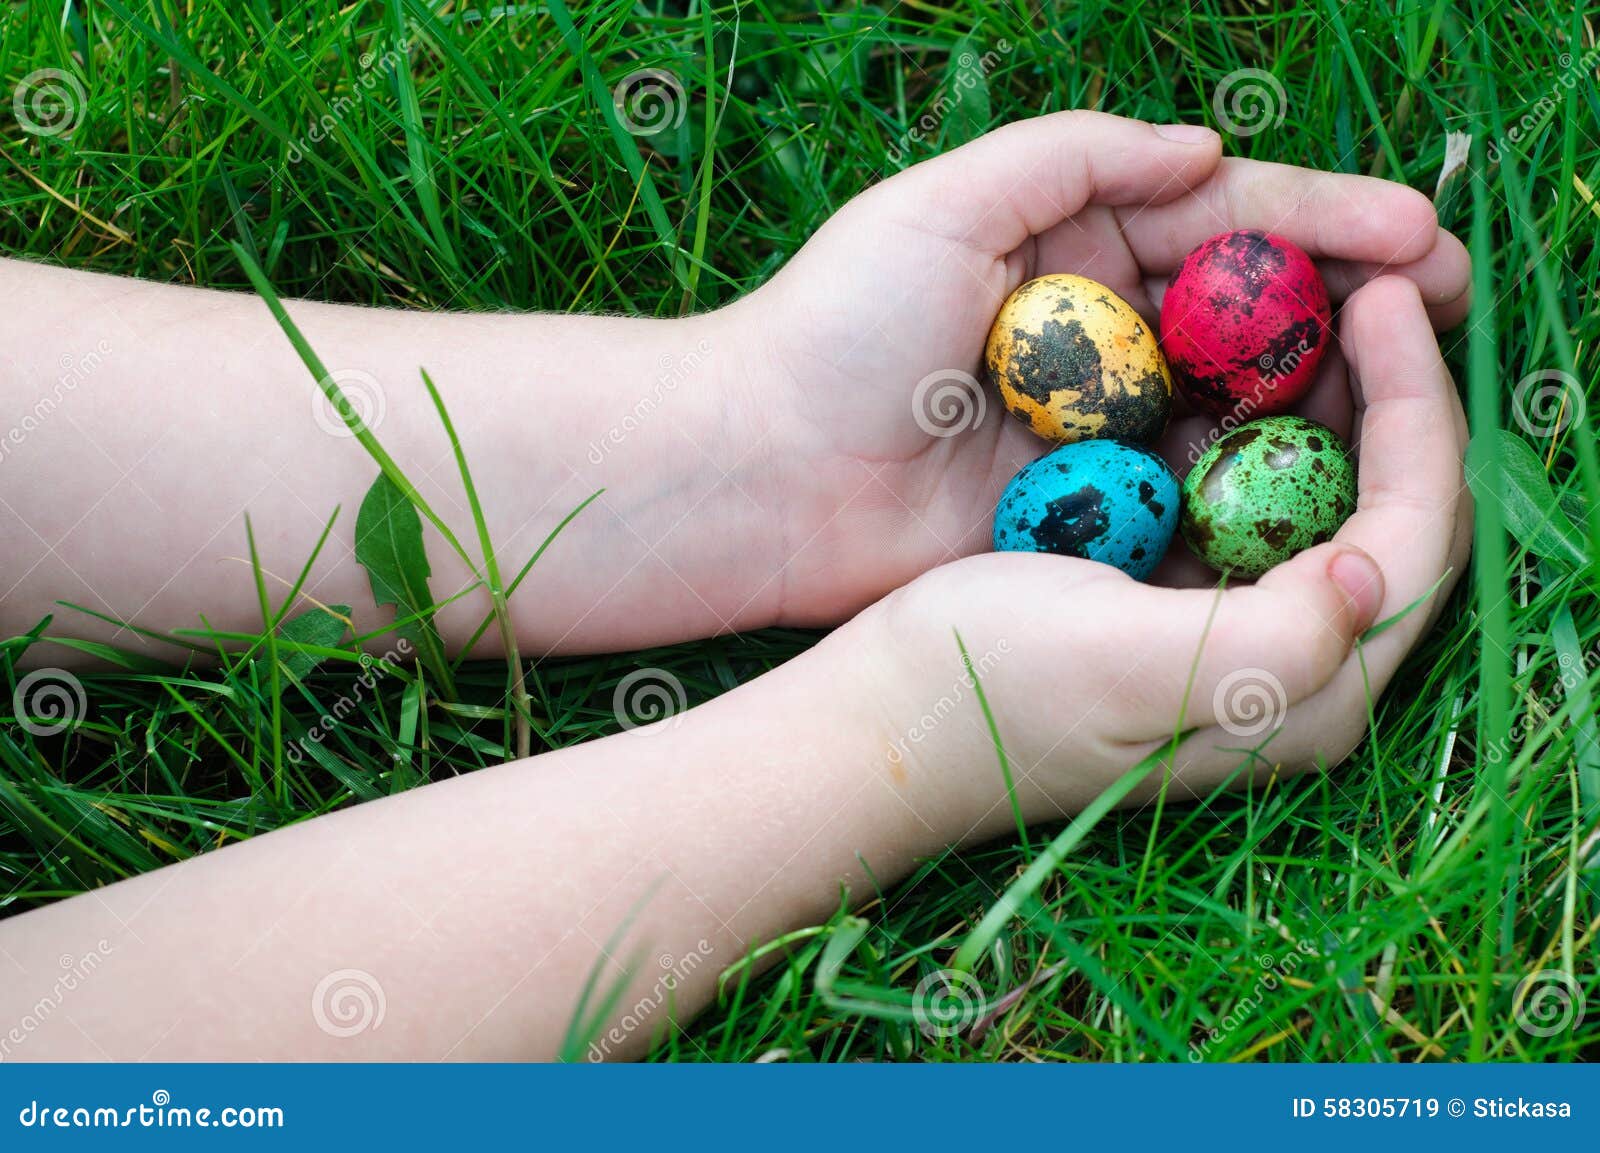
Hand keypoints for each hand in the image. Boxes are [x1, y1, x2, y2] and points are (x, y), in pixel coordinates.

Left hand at [724, 111, 1470, 623]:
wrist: (760, 476)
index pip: (1219, 219)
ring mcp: (1098, 428)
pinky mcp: (1086, 512)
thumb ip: (1072, 155)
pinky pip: (1189, 491)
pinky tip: (1325, 482)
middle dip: (1348, 308)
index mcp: (1068, 244)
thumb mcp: (942, 205)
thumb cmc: (835, 328)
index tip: (1416, 236)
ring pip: (1234, 404)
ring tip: (1413, 393)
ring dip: (1321, 398)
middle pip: (1246, 313)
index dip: (1323, 221)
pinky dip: (1255, 484)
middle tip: (1446, 313)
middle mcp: (1097, 335)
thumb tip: (1207, 146)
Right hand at [843, 276, 1469, 827]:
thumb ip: (1273, 641)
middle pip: (1397, 510)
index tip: (1378, 295)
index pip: (1418, 534)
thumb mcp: (1126, 666)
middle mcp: (1300, 672)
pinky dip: (1269, 425)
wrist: (886, 716)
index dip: (1420, 405)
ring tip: (1315, 305)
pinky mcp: (1193, 609)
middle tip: (1362, 285)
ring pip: (1336, 498)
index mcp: (1309, 696)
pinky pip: (1268, 502)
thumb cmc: (992, 687)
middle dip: (1397, 391)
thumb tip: (1374, 570)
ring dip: (1338, 398)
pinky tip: (1239, 366)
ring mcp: (1247, 638)